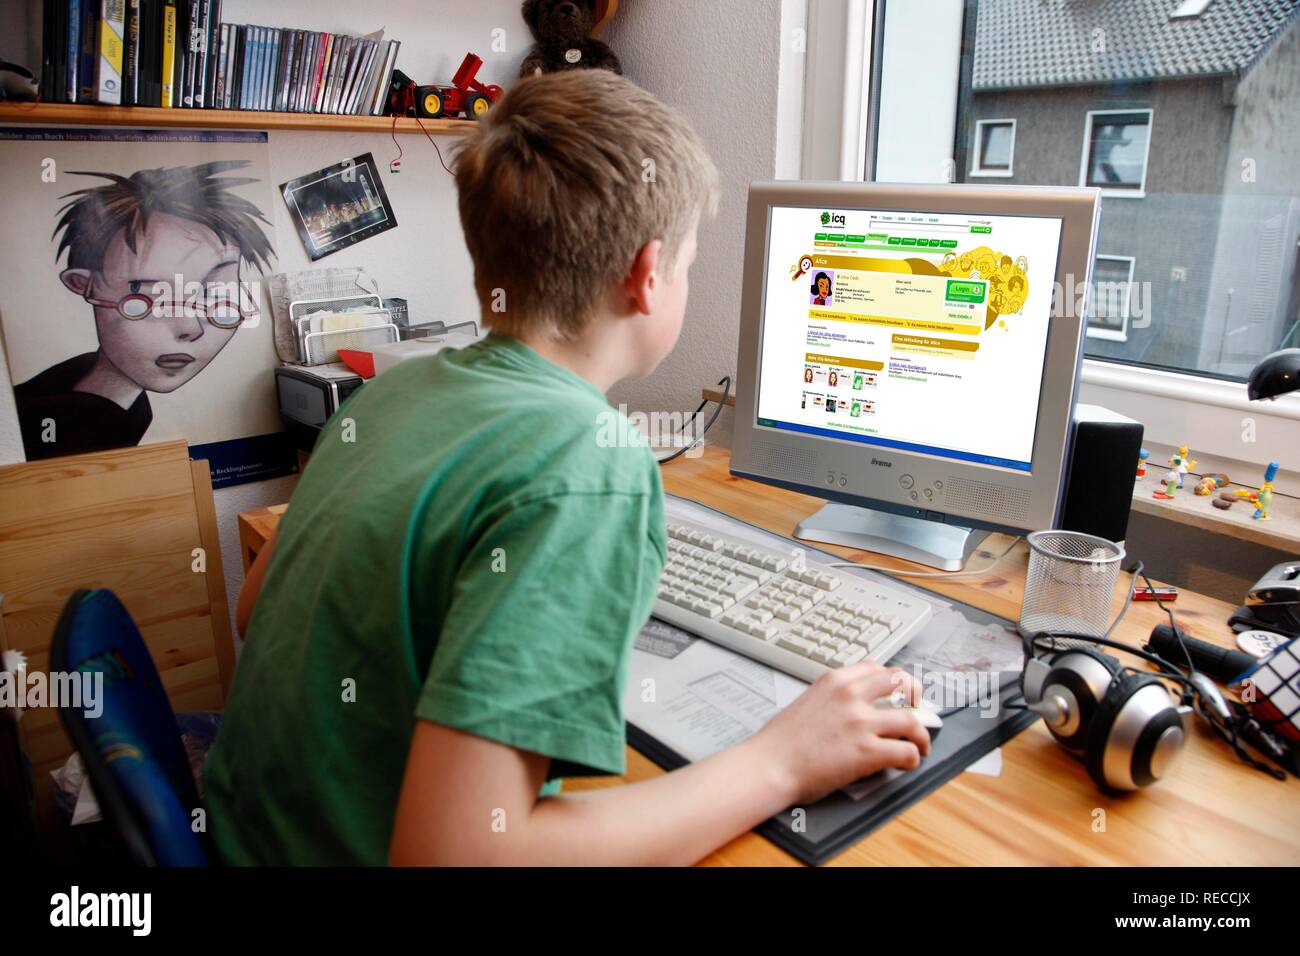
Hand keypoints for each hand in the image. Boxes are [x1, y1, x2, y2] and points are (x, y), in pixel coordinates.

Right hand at [755, 662, 930, 805]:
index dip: (894, 682)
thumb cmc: (780, 741)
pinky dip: (913, 759)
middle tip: (921, 712)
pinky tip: (907, 764)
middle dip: (918, 697)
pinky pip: (907, 752)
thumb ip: (833, 700)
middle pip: (902, 684)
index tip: (900, 693)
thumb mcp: (807, 702)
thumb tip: (854, 711)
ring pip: (912, 720)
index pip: (877, 668)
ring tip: (921, 745)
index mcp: (835, 681)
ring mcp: (860, 722)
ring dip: (922, 735)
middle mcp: (851, 696)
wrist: (769, 764)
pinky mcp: (867, 751)